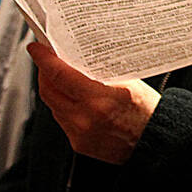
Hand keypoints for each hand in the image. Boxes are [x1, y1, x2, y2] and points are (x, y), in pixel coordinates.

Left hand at [27, 39, 159, 164]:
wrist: (155, 141)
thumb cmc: (147, 111)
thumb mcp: (129, 83)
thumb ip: (100, 72)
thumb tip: (78, 56)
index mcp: (99, 100)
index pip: (59, 75)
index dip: (44, 59)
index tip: (37, 48)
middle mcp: (85, 118)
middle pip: (49, 90)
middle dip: (45, 72)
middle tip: (48, 59)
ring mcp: (80, 133)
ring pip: (53, 105)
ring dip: (53, 88)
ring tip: (61, 76)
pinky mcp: (78, 143)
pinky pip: (62, 119)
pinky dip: (63, 105)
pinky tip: (73, 98)